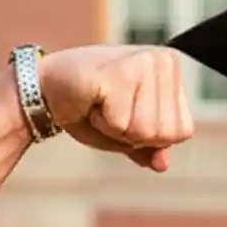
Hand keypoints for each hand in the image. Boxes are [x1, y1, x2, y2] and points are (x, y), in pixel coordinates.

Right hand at [39, 45, 193, 171]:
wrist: (44, 88)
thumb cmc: (88, 107)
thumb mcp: (126, 132)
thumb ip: (149, 148)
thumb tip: (163, 165)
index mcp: (172, 69)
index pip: (182, 132)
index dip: (149, 137)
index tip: (124, 113)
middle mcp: (163, 60)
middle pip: (167, 134)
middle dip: (133, 134)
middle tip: (110, 109)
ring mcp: (144, 62)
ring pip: (147, 131)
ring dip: (117, 128)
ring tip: (102, 104)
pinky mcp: (122, 72)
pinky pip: (122, 125)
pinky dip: (102, 123)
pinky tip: (92, 101)